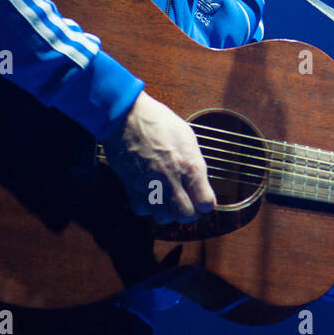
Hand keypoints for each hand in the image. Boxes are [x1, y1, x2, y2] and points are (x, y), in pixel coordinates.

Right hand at [104, 91, 215, 223]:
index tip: (202, 200)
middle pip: (185, 216)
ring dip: (168, 212)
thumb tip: (199, 181)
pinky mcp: (131, 186)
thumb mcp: (188, 137)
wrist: (127, 116)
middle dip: (189, 213)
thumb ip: (195, 163)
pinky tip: (150, 195)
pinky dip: (147, 207)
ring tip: (168, 201)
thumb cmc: (159, 121)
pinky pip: (142, 210)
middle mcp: (172, 179)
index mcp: (191, 165)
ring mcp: (151, 185)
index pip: (206, 203)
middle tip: (187, 204)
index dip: (206, 204)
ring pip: (163, 218)